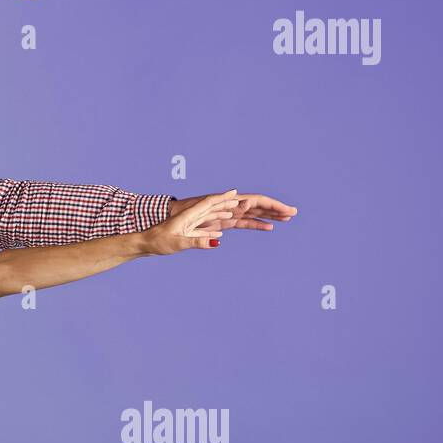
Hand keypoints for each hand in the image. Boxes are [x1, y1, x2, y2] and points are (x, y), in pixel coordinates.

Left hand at [140, 190, 238, 254]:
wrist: (143, 244)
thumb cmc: (157, 242)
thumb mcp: (178, 243)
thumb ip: (197, 241)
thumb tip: (217, 241)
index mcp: (188, 215)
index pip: (208, 203)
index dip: (222, 197)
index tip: (235, 192)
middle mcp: (188, 217)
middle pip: (210, 208)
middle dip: (225, 203)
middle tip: (241, 200)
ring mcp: (186, 225)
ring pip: (207, 218)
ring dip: (220, 214)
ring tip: (232, 213)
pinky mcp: (184, 233)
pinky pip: (202, 230)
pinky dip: (212, 230)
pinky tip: (218, 234)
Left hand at [168, 192, 297, 231]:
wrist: (151, 240)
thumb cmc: (162, 239)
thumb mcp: (178, 240)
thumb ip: (196, 240)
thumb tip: (217, 242)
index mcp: (205, 208)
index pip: (237, 201)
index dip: (257, 202)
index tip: (274, 204)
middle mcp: (216, 208)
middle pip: (249, 204)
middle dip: (270, 207)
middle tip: (291, 211)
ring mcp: (219, 216)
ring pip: (249, 212)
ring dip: (268, 214)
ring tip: (287, 217)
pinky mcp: (218, 224)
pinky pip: (242, 222)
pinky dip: (256, 223)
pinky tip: (269, 227)